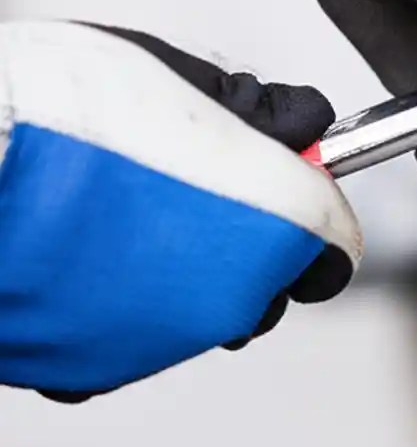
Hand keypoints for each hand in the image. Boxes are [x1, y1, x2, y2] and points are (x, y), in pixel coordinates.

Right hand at [0, 21, 360, 400]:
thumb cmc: (54, 111)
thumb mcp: (178, 75)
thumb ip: (256, 109)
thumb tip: (302, 121)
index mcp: (270, 228)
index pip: (333, 242)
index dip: (312, 207)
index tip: (290, 186)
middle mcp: (226, 300)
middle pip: (268, 285)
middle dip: (249, 245)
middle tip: (194, 192)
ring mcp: (158, 343)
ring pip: (197, 316)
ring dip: (182, 277)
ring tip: (126, 217)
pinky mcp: (90, 371)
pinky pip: (125, 342)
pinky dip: (114, 308)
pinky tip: (82, 255)